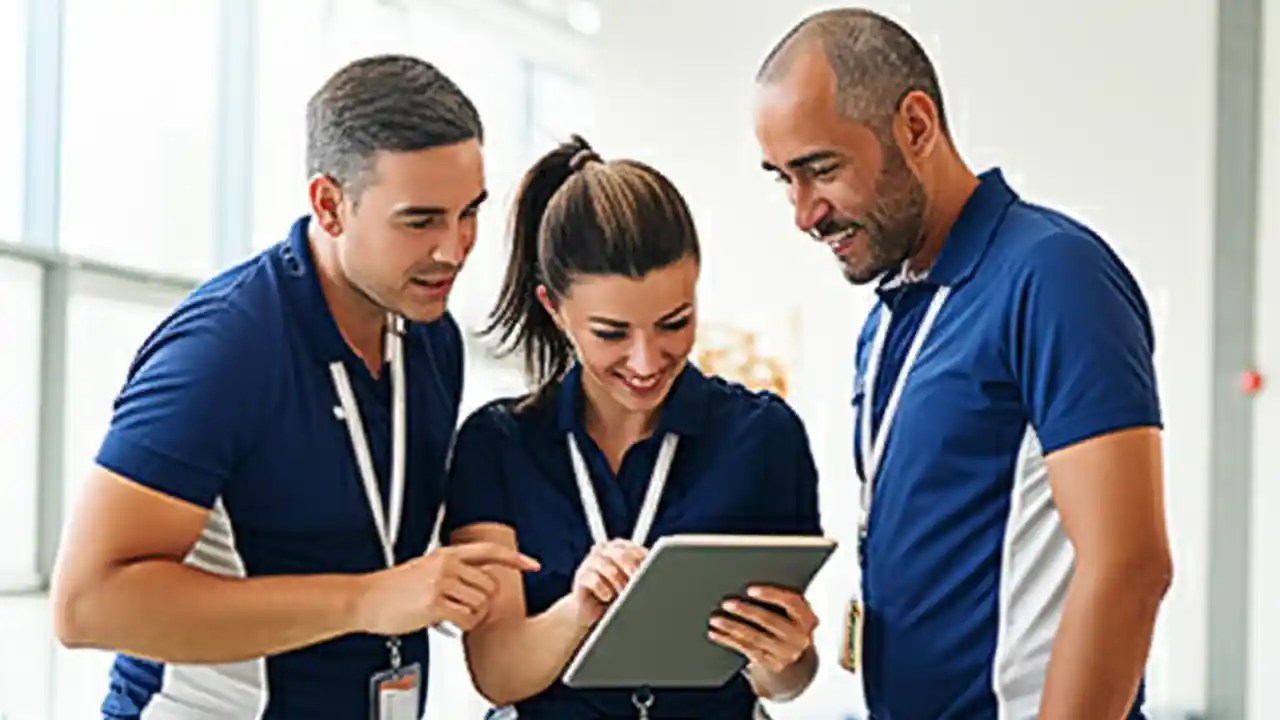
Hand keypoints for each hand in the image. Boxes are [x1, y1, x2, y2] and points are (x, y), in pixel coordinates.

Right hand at [356, 542, 539, 635]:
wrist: (366, 599)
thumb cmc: (392, 588)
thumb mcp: (425, 568)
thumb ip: (451, 571)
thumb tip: (475, 586)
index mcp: (446, 554)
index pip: (490, 551)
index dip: (515, 559)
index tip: (534, 564)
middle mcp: (447, 565)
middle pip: (489, 586)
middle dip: (482, 602)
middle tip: (464, 609)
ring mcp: (441, 583)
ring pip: (480, 604)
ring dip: (471, 616)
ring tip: (451, 615)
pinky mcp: (434, 603)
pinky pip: (467, 619)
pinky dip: (463, 625)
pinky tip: (449, 622)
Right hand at [569, 539, 646, 621]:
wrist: (592, 611)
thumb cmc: (616, 595)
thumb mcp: (631, 583)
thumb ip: (640, 574)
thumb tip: (656, 573)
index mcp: (619, 547)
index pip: (634, 549)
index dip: (644, 561)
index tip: (652, 573)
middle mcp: (604, 550)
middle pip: (621, 554)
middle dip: (632, 570)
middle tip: (639, 583)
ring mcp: (591, 562)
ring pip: (609, 568)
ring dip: (619, 583)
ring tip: (624, 595)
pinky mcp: (580, 576)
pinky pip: (594, 580)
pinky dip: (603, 589)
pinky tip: (607, 597)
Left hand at [708, 585, 818, 673]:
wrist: (793, 660)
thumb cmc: (785, 623)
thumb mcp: (791, 612)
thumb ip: (778, 599)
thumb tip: (746, 584)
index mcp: (807, 617)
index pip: (792, 602)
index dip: (771, 594)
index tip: (750, 589)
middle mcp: (800, 637)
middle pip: (771, 621)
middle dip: (746, 611)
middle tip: (726, 603)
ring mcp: (785, 653)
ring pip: (755, 637)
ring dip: (732, 627)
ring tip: (715, 619)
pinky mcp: (770, 664)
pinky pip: (746, 649)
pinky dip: (728, 640)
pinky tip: (715, 633)